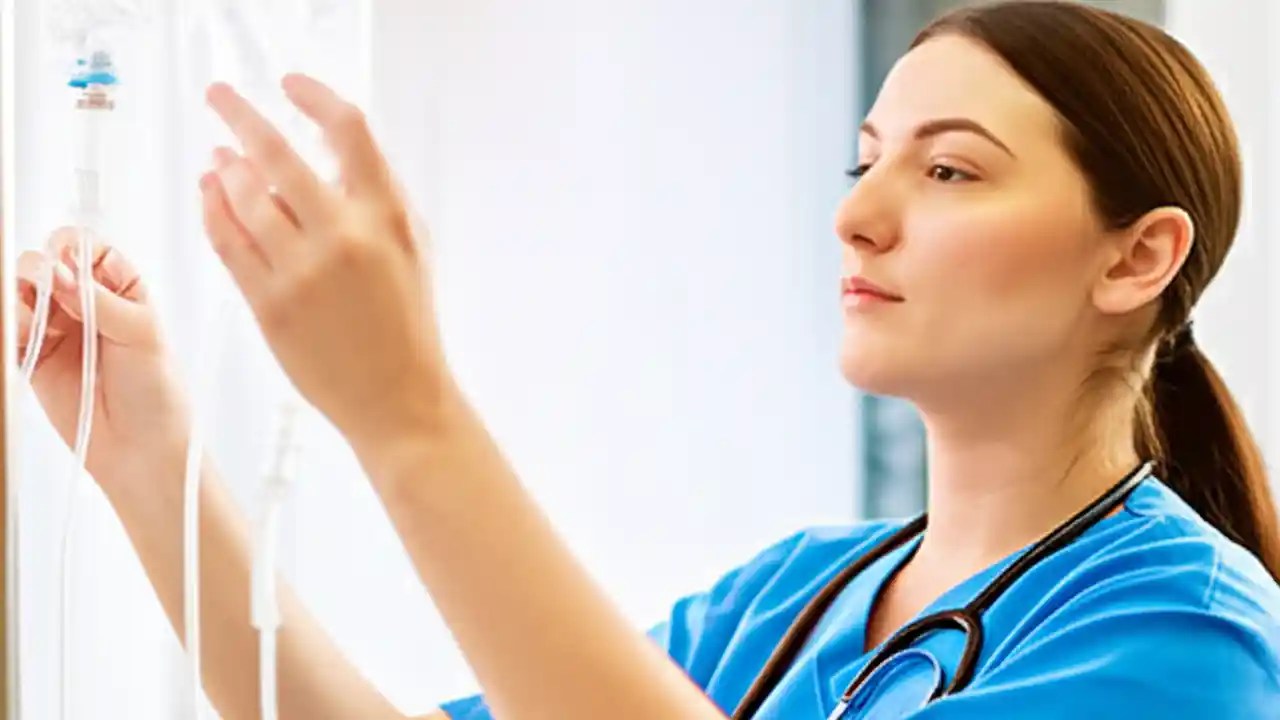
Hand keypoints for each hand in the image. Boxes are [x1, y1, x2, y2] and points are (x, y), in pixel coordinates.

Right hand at [16, 229, 189, 483]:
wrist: (142, 448)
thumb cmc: (158, 389)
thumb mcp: (142, 335)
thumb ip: (100, 300)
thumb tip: (62, 270)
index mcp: (120, 287)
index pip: (85, 248)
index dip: (70, 247)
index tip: (65, 260)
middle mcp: (85, 302)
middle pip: (44, 265)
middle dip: (39, 271)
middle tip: (50, 291)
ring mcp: (57, 329)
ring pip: (19, 293)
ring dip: (18, 298)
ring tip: (33, 323)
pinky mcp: (34, 357)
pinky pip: (9, 330)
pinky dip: (8, 328)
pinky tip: (19, 337)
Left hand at [201, 75, 449, 450]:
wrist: (399, 397)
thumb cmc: (407, 325)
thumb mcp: (410, 249)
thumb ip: (375, 199)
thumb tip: (329, 155)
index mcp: (385, 217)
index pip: (348, 131)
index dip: (314, 98)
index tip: (292, 86)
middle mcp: (342, 236)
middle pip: (277, 154)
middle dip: (240, 116)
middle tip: (221, 99)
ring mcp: (301, 271)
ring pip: (244, 197)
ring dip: (225, 168)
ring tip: (218, 157)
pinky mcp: (269, 304)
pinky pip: (228, 243)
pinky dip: (214, 211)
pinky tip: (210, 194)